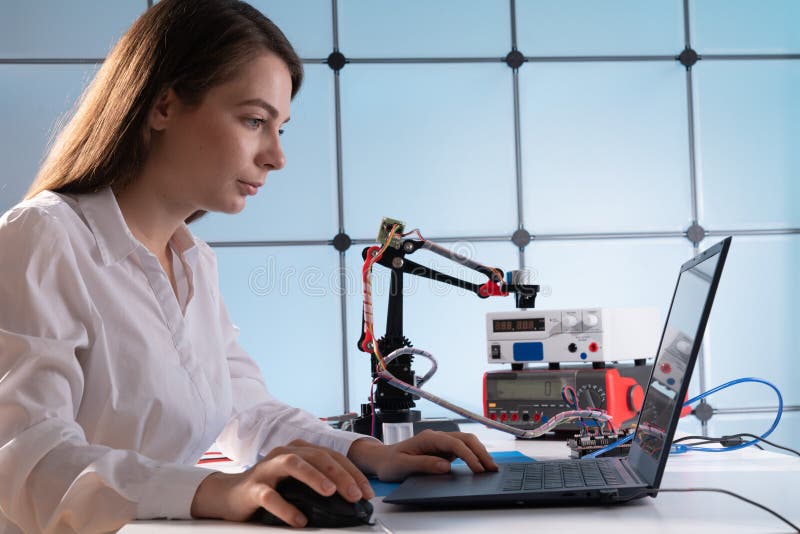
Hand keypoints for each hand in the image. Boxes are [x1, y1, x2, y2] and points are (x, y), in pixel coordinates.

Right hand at [190, 439, 374, 527]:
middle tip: (355, 494)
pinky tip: (300, 520)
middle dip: (340, 475)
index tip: (367, 492)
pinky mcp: (252, 487)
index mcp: (299, 450)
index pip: (332, 456)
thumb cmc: (269, 487)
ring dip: (314, 477)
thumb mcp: (297, 482)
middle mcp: (284, 454)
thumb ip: (319, 482)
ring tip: (331, 492)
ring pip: (294, 464)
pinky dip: (287, 508)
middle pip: (318, 457)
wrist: (229, 495)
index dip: (352, 473)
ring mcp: (267, 469)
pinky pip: (270, 496)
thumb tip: (351, 497)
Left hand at [348, 429, 498, 481]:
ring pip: (466, 442)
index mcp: (428, 438)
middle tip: (492, 468)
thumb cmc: (390, 462)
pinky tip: (481, 466)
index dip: (468, 456)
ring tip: (491, 468)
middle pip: (465, 439)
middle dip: (480, 452)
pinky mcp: (443, 451)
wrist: (382, 459)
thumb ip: (424, 464)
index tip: (477, 469)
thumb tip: (446, 466)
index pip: (454, 443)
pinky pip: (462, 450)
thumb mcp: (403, 465)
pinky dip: (474, 456)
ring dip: (480, 452)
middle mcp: (437, 437)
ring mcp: (441, 443)